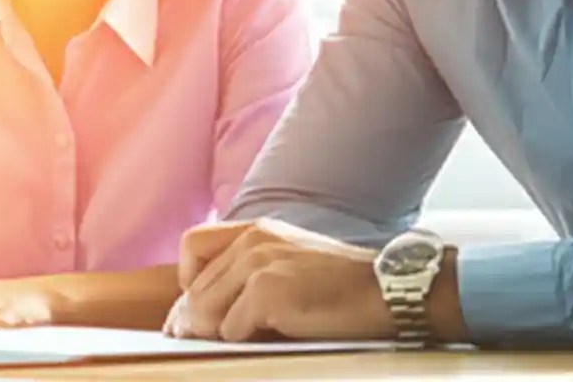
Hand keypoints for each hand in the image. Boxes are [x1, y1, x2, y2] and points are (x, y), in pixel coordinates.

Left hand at [165, 219, 391, 342]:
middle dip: (193, 321)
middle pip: (194, 289)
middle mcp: (253, 241)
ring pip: (205, 312)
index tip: (194, 310)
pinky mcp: (267, 291)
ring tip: (246, 338)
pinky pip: (232, 331)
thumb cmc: (343, 286)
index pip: (193, 246)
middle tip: (196, 342)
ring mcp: (258, 264)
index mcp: (257, 230)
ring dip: (219, 334)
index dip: (186, 282)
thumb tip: (200, 316)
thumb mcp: (291, 263)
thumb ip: (249, 274)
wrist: (385, 291)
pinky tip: (272, 337)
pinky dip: (247, 342)